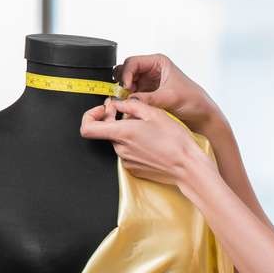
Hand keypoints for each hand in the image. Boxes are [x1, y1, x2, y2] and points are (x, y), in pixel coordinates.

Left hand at [79, 98, 214, 190]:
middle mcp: (120, 149)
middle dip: (115, 120)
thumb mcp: (154, 113)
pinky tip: (150, 142)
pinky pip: (128, 152)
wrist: (187, 166)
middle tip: (131, 113)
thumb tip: (117, 103)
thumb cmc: (175, 141)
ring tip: (147, 129)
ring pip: (119, 141)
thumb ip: (130, 105)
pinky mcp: (134, 168)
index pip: (87, 128)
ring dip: (127, 132)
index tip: (103, 110)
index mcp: (122, 133)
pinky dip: (134, 144)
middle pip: (106, 131)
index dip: (90, 116)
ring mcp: (126, 160)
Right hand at [114, 53, 223, 134]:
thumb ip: (149, 98)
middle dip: (123, 82)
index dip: (127, 73)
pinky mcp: (146, 94)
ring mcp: (148, 82)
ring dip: (124, 91)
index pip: (133, 62)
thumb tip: (130, 99)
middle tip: (124, 94)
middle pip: (126, 71)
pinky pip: (131, 94)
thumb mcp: (169, 98)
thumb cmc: (193, 100)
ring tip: (128, 101)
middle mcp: (151, 70)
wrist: (200, 115)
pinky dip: (128, 99)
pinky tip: (131, 106)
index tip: (126, 86)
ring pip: (127, 83)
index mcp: (158, 62)